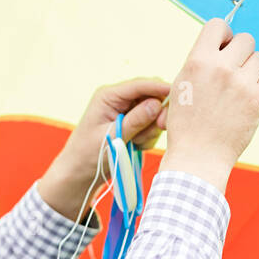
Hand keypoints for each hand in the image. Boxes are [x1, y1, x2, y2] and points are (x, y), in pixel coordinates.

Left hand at [37, 77, 170, 220]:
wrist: (80, 172)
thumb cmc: (88, 154)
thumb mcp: (112, 137)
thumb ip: (135, 121)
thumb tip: (157, 104)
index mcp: (109, 96)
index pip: (140, 85)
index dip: (160, 88)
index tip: (178, 94)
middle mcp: (119, 100)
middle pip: (151, 96)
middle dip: (157, 113)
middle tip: (160, 127)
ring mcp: (126, 112)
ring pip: (153, 113)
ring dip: (151, 129)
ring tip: (136, 143)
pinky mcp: (132, 124)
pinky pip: (150, 126)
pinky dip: (148, 137)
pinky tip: (135, 146)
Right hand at [160, 18, 258, 192]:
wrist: (198, 157)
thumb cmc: (187, 123)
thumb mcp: (182, 85)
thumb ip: (201, 61)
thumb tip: (223, 42)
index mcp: (197, 62)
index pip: (218, 25)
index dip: (224, 34)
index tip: (223, 49)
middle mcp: (220, 69)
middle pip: (246, 39)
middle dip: (241, 53)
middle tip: (234, 72)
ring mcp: (241, 84)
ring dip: (254, 69)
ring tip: (242, 87)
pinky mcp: (258, 100)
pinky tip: (257, 89)